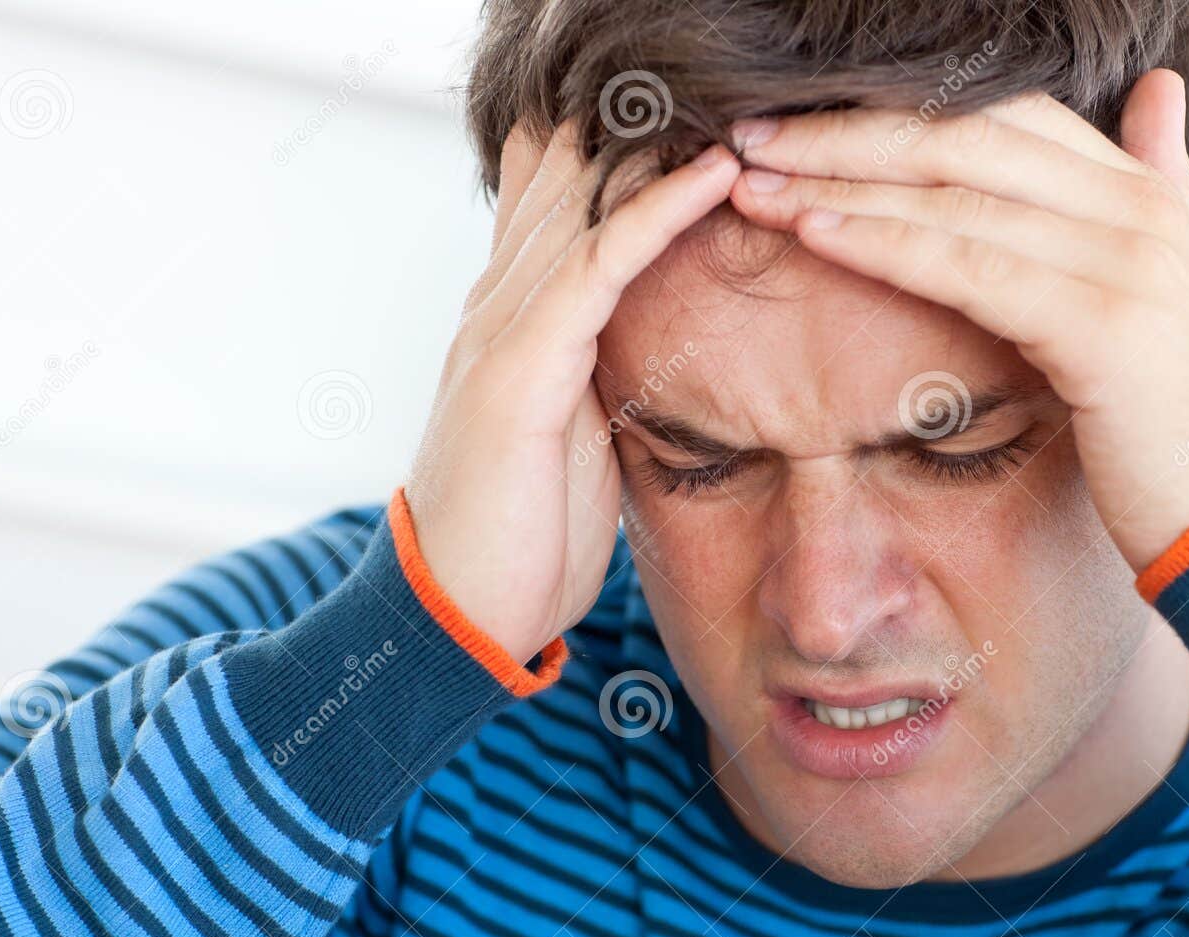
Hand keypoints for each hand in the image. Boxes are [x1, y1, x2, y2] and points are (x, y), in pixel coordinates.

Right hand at [405, 123, 739, 661]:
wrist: (461, 612)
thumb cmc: (522, 533)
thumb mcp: (570, 434)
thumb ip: (594, 374)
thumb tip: (645, 349)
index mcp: (513, 324)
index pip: (555, 206)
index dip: (608, 148)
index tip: (682, 107)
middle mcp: (498, 307)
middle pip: (563, 180)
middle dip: (631, 122)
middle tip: (705, 72)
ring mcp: (502, 331)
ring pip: (583, 205)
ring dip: (656, 147)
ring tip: (727, 96)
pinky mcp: (520, 368)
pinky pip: (600, 267)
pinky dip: (658, 214)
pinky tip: (711, 175)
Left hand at [726, 70, 1188, 572]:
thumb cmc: (1184, 427)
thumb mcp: (1174, 287)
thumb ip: (1157, 188)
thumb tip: (1161, 94)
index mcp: (1142, 198)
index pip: (1003, 118)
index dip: (897, 113)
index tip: (805, 125)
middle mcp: (1135, 210)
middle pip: (964, 136)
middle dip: (847, 133)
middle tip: (750, 135)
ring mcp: (1124, 259)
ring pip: (953, 192)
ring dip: (839, 182)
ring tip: (752, 182)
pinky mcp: (1101, 322)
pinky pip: (966, 265)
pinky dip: (882, 243)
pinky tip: (812, 232)